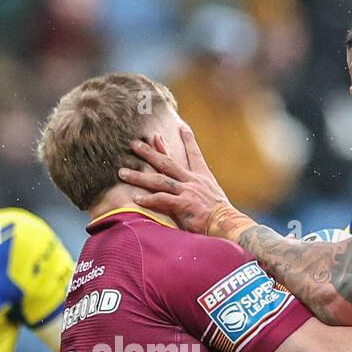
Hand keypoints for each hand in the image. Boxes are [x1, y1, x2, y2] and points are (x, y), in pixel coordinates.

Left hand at [117, 125, 232, 233]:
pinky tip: (137, 198)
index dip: (188, 140)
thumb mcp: (216, 199)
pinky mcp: (183, 204)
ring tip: (122, 173)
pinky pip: (162, 199)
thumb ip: (204, 194)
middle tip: (134, 143)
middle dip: (150, 151)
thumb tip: (198, 197)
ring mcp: (187, 191)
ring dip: (139, 176)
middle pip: (168, 162)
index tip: (181, 126)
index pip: (195, 155)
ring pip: (159, 180)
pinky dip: (149, 199)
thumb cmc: (223, 218)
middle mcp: (193, 181)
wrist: (228, 225)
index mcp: (203, 177)